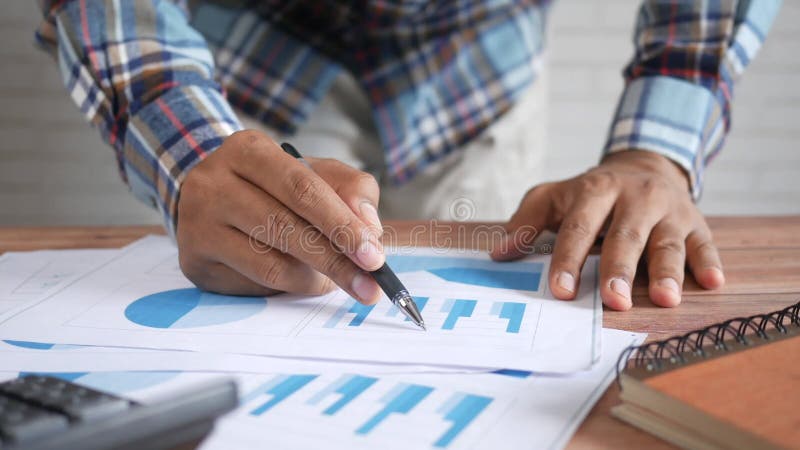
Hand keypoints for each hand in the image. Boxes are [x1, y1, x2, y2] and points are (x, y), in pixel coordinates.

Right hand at [176, 130, 384, 303]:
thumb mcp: (315, 173)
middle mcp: (215, 181)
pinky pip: (254, 283)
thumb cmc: (273, 186)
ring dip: (314, 278)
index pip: (303, 189)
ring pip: (270, 263)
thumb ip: (350, 190)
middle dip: (336, 261)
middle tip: (369, 284)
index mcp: (249, 150)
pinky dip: (289, 288)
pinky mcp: (195, 257)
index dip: (342, 224)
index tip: (374, 256)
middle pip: (285, 227)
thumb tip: (369, 227)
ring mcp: (199, 221)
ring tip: (338, 280)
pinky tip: (304, 280)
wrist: (209, 196)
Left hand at [491, 150, 724, 309]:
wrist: (645, 164)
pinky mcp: (696, 221)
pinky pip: (704, 242)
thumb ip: (526, 221)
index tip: (561, 290)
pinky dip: (709, 262)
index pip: (579, 228)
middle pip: (626, 236)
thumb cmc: (592, 193)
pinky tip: (712, 282)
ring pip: (667, 242)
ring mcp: (668, 210)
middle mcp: (635, 198)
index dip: (569, 259)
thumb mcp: (554, 196)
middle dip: (619, 269)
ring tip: (664, 298)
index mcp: (596, 191)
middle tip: (613, 301)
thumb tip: (499, 254)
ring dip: (667, 271)